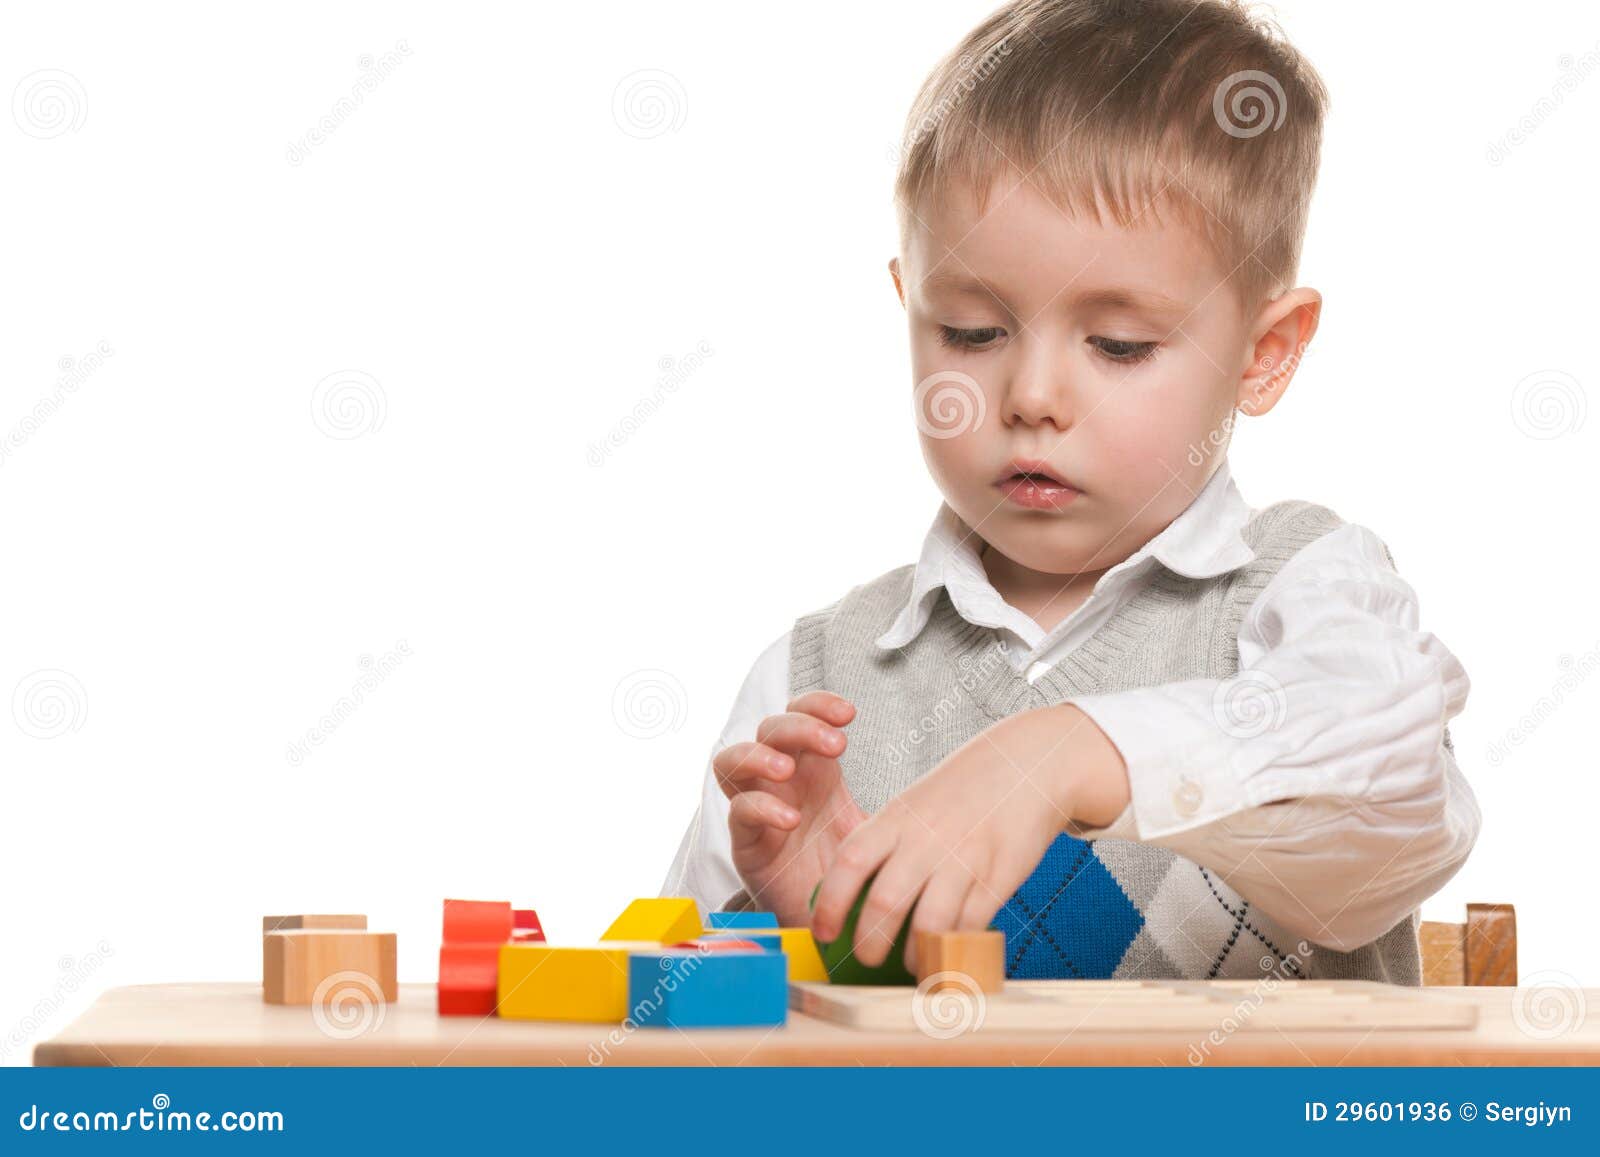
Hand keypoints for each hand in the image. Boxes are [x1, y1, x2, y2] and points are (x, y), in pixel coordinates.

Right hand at [714, 691, 868, 926]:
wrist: (834, 924)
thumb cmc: (853, 869)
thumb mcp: (876, 829)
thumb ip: (891, 805)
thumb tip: (937, 786)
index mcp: (813, 768)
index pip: (801, 714)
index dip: (818, 704)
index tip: (849, 714)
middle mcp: (780, 781)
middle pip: (769, 728)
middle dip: (799, 726)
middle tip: (835, 744)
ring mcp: (758, 808)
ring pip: (733, 761)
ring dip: (759, 757)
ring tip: (787, 770)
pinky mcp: (745, 843)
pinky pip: (738, 812)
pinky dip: (760, 808)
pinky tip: (789, 819)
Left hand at [810, 703, 1129, 968]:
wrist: (1025, 766)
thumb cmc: (958, 794)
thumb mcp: (911, 807)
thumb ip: (883, 846)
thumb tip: (848, 900)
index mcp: (896, 819)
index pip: (850, 862)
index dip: (829, 903)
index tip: (822, 932)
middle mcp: (926, 839)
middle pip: (884, 903)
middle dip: (869, 942)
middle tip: (865, 957)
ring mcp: (964, 859)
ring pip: (928, 924)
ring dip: (914, 954)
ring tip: (911, 963)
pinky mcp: (998, 878)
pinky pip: (969, 926)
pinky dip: (954, 947)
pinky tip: (947, 952)